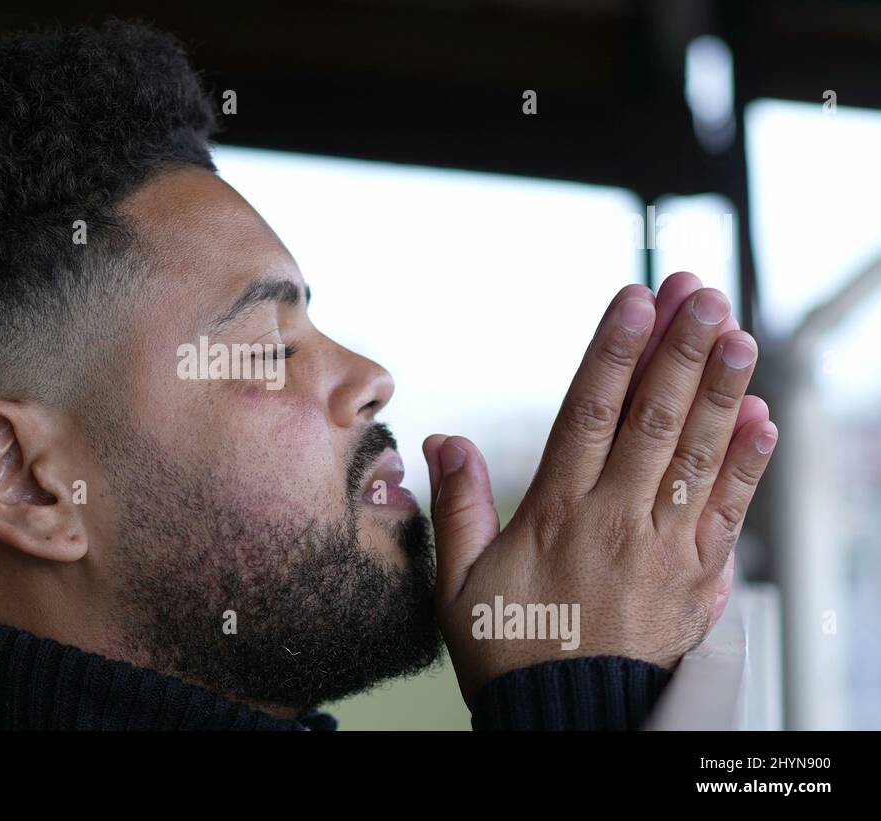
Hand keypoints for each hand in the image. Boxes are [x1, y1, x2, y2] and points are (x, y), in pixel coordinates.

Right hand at [423, 275, 776, 705]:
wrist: (571, 725)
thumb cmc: (512, 650)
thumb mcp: (459, 583)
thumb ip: (457, 507)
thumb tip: (445, 440)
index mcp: (557, 513)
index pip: (590, 414)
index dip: (614, 352)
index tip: (635, 302)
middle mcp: (617, 520)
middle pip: (654, 419)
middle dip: (679, 350)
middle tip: (699, 294)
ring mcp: (665, 547)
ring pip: (698, 454)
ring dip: (721, 389)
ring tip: (736, 334)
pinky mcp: (699, 578)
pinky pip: (729, 510)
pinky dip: (748, 463)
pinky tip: (761, 419)